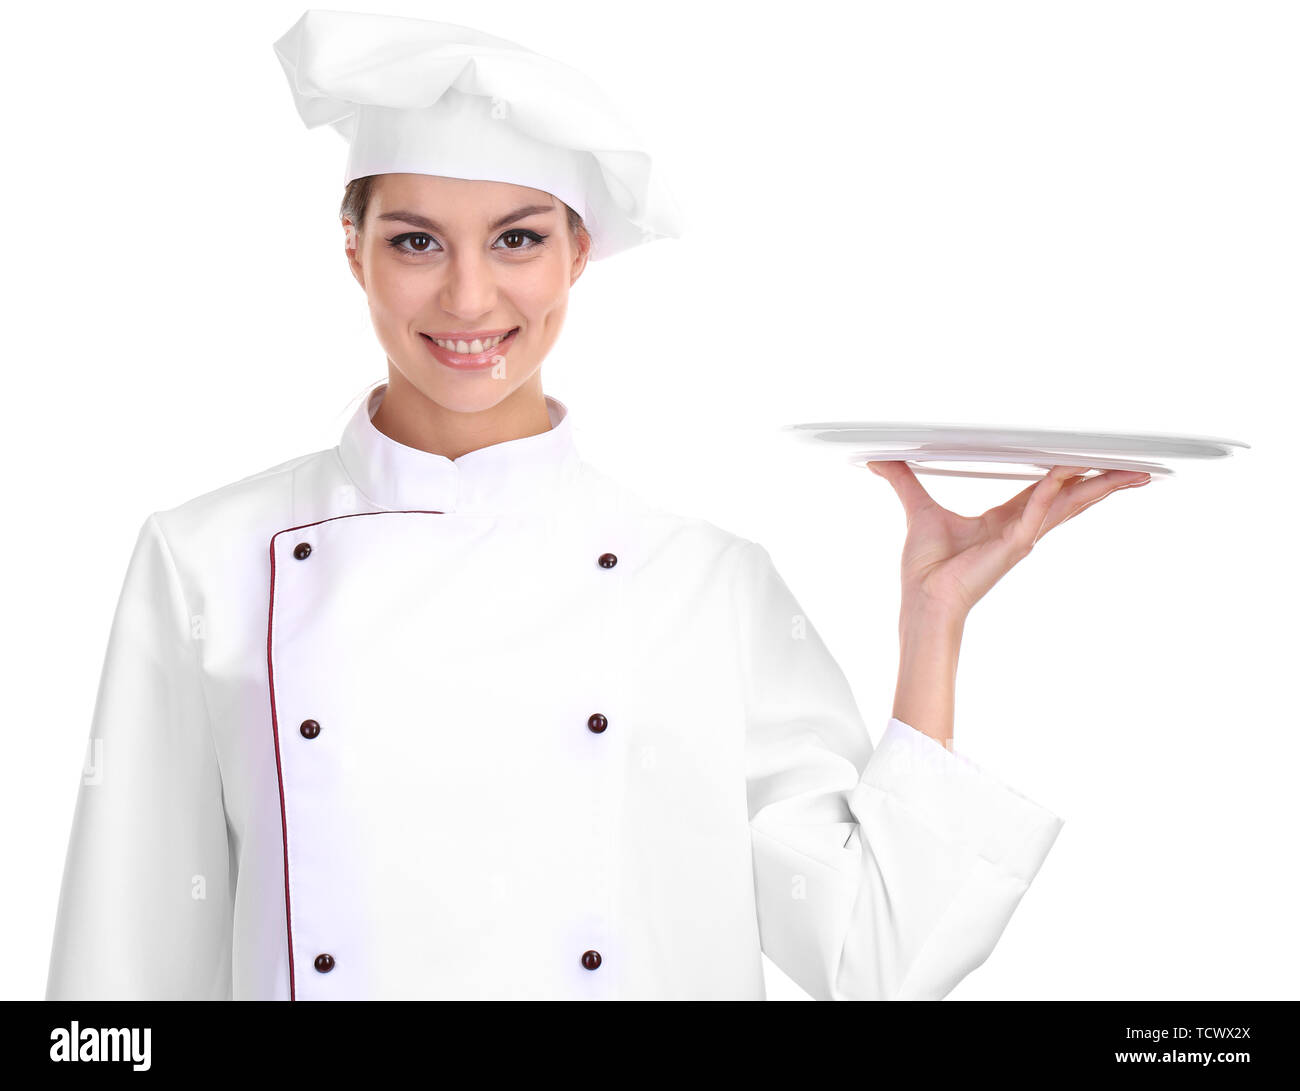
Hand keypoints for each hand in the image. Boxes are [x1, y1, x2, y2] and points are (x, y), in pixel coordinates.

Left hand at [866, 461, 1151, 618]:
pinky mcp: (1012, 546)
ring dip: (1095, 487)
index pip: (1046, 489)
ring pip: (1066, 504)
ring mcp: (1021, 538)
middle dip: (1103, 482)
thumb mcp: (918, 509)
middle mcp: (1020, 528)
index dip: (1070, 473)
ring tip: (1127, 473)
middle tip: (1137, 468)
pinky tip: (1062, 474)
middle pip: (1071, 497)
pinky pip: (1036, 513)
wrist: (922, 600)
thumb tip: (881, 460)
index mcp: (1005, 520)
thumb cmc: (925, 568)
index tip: (1095, 459)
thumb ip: (904, 481)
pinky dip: (1049, 492)